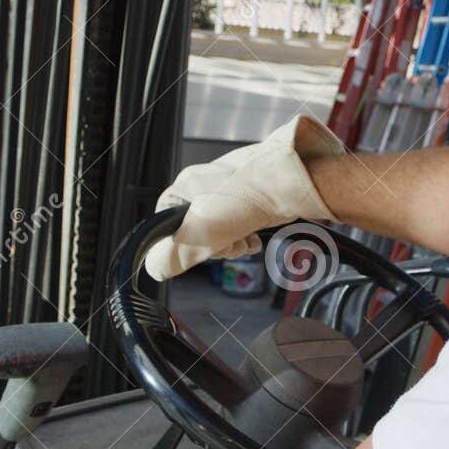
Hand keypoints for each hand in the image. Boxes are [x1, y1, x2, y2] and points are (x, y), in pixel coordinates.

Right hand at [143, 115, 345, 281]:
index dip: (181, 244)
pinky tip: (255, 239)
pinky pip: (242, 219)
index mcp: (185, 185)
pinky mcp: (253, 191)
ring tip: (245, 243)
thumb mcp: (200, 235)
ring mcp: (231, 185)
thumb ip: (171, 256)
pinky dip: (247, 233)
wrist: (292, 180)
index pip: (166, 222)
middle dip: (214, 246)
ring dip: (232, 243)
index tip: (198, 253)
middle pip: (197, 228)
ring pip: (222, 226)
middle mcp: (205, 182)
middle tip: (229, 247)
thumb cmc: (248, 198)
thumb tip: (155, 268)